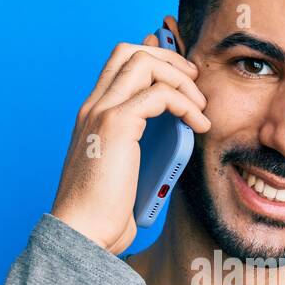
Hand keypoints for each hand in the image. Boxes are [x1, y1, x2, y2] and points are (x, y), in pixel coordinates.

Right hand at [50, 26, 211, 254]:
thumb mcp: (125, 171)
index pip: (119, 64)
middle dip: (170, 58)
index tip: (182, 73)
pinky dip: (186, 104)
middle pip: (131, 51)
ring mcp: (102, 112)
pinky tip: (199, 125)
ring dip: (181, 78)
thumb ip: (140, 148)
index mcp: (92, 116)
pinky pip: (160, 94)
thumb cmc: (103, 214)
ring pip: (145, 63)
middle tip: (195, 82)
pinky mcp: (118, 125)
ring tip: (200, 107)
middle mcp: (94, 107)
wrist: (83, 233)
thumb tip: (171, 135)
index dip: (152, 57)